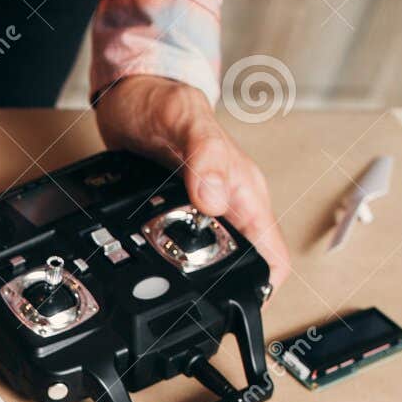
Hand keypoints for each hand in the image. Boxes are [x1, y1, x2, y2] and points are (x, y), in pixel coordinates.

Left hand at [96, 75, 290, 289]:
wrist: (129, 91)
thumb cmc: (159, 98)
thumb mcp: (183, 122)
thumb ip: (206, 158)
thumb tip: (215, 201)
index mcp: (245, 189)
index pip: (272, 255)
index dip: (262, 289)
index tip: (238, 310)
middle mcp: (231, 202)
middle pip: (244, 264)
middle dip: (223, 290)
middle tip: (190, 306)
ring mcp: (207, 208)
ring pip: (213, 257)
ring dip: (194, 275)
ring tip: (167, 289)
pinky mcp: (181, 209)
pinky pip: (185, 243)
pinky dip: (171, 257)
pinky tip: (152, 264)